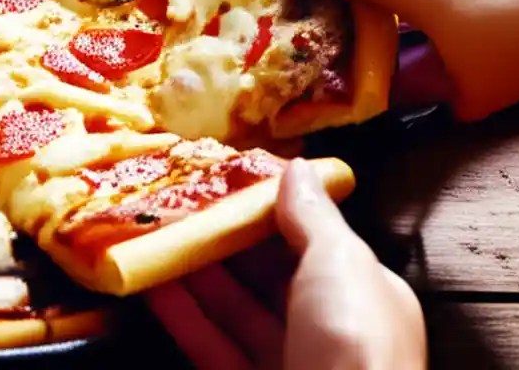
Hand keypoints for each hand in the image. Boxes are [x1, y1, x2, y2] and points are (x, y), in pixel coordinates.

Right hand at [145, 158, 425, 368]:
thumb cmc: (353, 344)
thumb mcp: (340, 264)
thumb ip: (312, 216)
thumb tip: (295, 168)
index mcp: (367, 294)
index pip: (314, 239)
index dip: (270, 209)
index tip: (225, 180)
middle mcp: (330, 328)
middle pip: (268, 275)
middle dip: (224, 241)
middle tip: (177, 204)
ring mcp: (289, 364)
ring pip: (235, 311)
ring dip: (196, 274)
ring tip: (154, 236)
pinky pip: (212, 346)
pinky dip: (184, 317)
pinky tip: (152, 287)